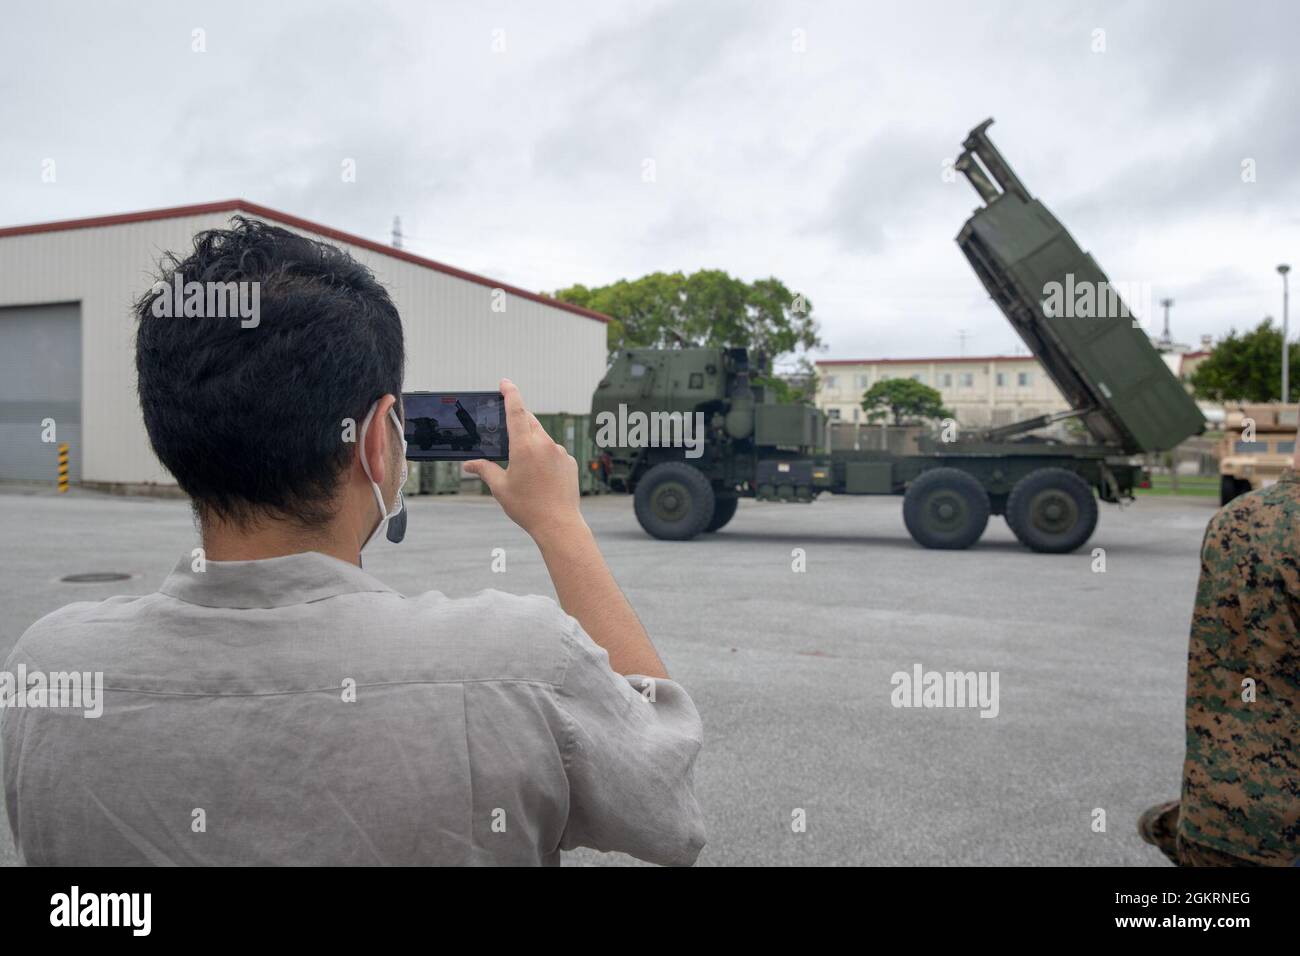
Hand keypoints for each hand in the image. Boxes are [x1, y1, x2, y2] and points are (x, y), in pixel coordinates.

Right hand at [464, 379, 584, 542]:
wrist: (559, 523)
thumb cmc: (527, 507)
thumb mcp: (500, 488)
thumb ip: (484, 470)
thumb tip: (468, 464)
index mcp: (524, 446)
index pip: (516, 410)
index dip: (510, 393)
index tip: (505, 383)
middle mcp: (544, 444)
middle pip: (529, 420)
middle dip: (518, 418)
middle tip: (506, 423)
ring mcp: (559, 452)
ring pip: (542, 437)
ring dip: (530, 440)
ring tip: (521, 461)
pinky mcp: (569, 461)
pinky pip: (553, 451)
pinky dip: (544, 455)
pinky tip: (539, 474)